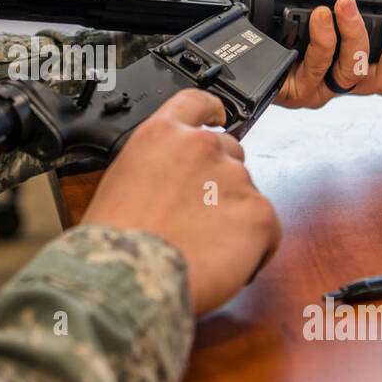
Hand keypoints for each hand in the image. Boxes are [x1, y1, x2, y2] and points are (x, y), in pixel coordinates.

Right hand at [82, 90, 281, 315]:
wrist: (128, 278)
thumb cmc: (113, 242)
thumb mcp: (118, 183)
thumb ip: (152, 167)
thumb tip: (167, 182)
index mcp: (161, 135)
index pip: (198, 104)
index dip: (212, 111)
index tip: (218, 117)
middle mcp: (201, 147)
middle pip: (229, 152)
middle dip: (220, 181)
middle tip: (200, 217)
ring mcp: (234, 178)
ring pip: (248, 194)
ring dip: (234, 217)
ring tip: (204, 249)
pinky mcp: (259, 214)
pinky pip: (268, 228)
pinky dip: (255, 247)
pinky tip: (226, 263)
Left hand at [274, 0, 381, 108]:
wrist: (234, 32)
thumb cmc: (275, 22)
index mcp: (349, 66)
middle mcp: (337, 82)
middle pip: (381, 80)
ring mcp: (317, 88)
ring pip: (351, 73)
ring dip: (354, 36)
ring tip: (345, 6)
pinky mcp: (295, 89)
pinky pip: (316, 67)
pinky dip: (322, 40)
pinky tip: (319, 19)